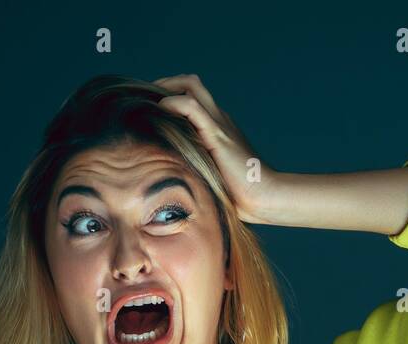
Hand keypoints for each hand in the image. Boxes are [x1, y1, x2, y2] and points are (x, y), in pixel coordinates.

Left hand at [151, 73, 281, 224]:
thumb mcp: (209, 177)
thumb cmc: (239, 196)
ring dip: (166, 86)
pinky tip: (160, 112)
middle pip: (191, 83)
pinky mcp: (216, 133)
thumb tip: (169, 180)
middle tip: (144, 98)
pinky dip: (172, 103)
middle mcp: (218, 118)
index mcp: (217, 126)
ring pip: (191, 85)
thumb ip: (194, 169)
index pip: (191, 97)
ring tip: (147, 101)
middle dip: (164, 84)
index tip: (148, 108)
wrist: (263, 196)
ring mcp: (218, 123)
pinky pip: (191, 106)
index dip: (169, 95)